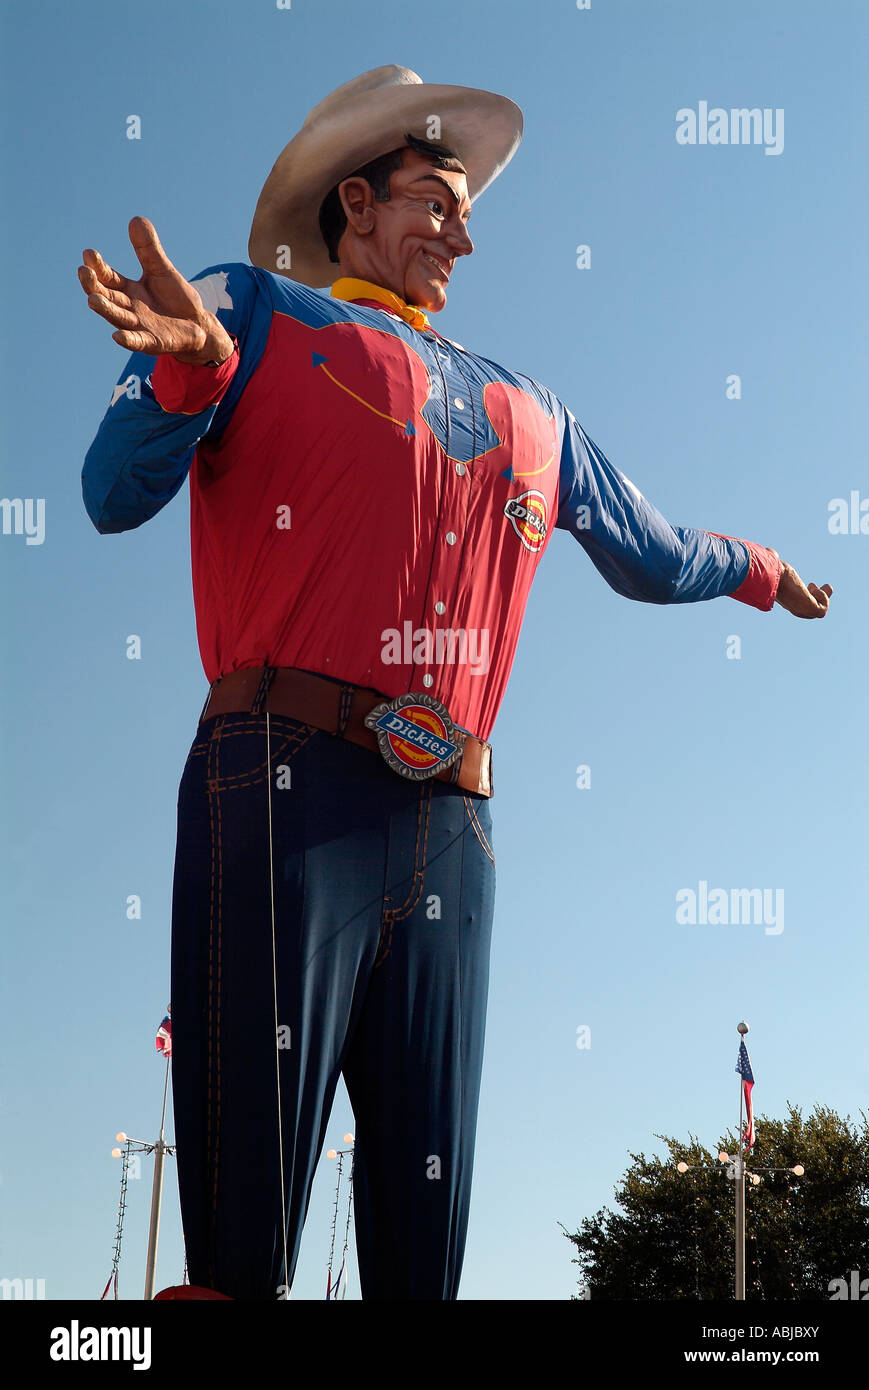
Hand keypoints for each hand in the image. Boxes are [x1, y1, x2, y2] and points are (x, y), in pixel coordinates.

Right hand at [77, 216, 234, 363]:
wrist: (199, 325)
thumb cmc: (176, 298)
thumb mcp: (162, 270)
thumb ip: (148, 249)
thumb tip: (135, 219)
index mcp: (128, 290)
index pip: (108, 278)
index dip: (98, 267)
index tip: (89, 254)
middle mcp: (129, 308)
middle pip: (106, 297)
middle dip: (94, 286)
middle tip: (84, 272)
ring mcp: (139, 326)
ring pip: (117, 318)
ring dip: (105, 309)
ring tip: (92, 300)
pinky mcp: (153, 342)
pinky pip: (138, 342)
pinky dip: (128, 340)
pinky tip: (117, 336)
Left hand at [773, 556, 832, 617]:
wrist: (771, 575)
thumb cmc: (771, 570)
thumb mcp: (776, 564)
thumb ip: (773, 558)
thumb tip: (770, 551)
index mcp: (787, 598)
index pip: (801, 603)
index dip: (810, 596)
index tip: (811, 585)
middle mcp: (793, 605)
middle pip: (811, 610)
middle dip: (821, 599)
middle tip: (817, 586)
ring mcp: (800, 609)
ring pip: (818, 611)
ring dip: (824, 598)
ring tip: (823, 586)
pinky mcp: (807, 608)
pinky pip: (822, 610)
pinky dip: (824, 599)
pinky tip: (815, 589)